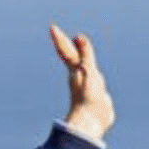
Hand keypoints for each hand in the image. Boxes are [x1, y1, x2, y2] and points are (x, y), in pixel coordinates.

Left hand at [50, 24, 115, 142]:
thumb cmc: (87, 96)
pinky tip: (95, 77)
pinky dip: (93, 74)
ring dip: (82, 60)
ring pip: (84, 68)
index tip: (52, 27)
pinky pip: (94, 80)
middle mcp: (79, 75)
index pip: (66, 50)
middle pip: (73, 57)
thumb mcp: (87, 71)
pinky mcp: (96, 93)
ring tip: (81, 54)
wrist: (91, 121)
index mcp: (75, 70)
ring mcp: (87, 84)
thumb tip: (79, 36)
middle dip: (69, 46)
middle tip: (65, 37)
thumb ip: (85, 54)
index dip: (60, 38)